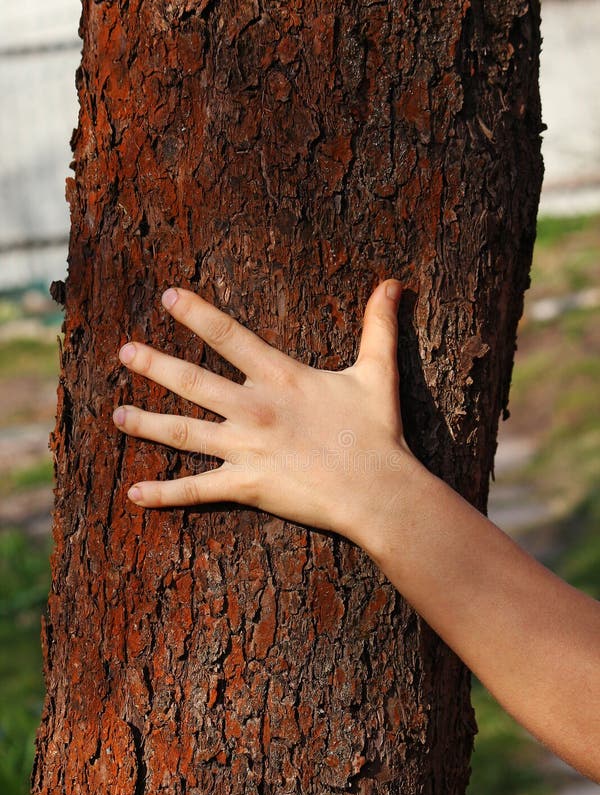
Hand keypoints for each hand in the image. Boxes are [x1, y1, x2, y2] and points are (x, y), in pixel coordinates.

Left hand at [113, 280, 419, 546]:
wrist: (378, 490)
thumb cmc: (378, 432)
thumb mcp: (378, 373)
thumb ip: (379, 326)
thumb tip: (395, 284)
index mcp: (280, 377)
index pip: (228, 336)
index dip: (196, 314)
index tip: (166, 297)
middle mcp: (254, 409)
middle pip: (192, 382)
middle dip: (154, 366)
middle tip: (124, 352)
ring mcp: (245, 449)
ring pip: (184, 432)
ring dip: (147, 423)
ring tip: (117, 415)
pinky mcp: (246, 486)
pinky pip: (196, 490)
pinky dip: (164, 493)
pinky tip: (134, 493)